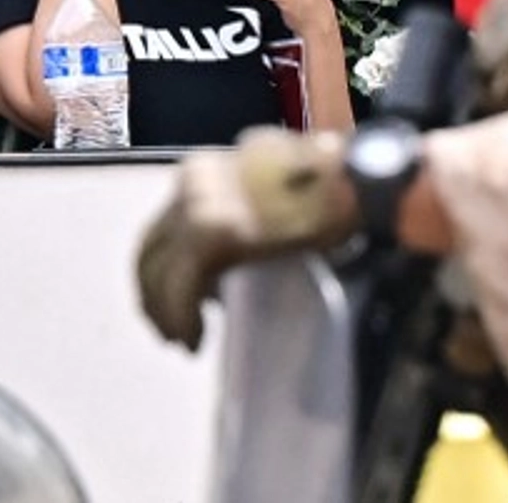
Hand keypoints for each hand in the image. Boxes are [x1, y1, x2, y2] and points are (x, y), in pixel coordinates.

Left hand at [137, 128, 352, 349]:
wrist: (355, 177)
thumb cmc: (332, 180)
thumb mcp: (275, 183)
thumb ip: (248, 207)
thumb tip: (241, 244)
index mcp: (207, 168)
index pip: (166, 221)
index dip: (163, 262)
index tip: (172, 293)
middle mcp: (195, 182)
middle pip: (152, 246)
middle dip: (153, 291)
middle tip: (169, 326)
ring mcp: (200, 208)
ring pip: (158, 272)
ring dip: (164, 310)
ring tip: (182, 338)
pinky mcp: (214, 237)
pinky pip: (181, 289)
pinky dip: (181, 318)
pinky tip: (194, 339)